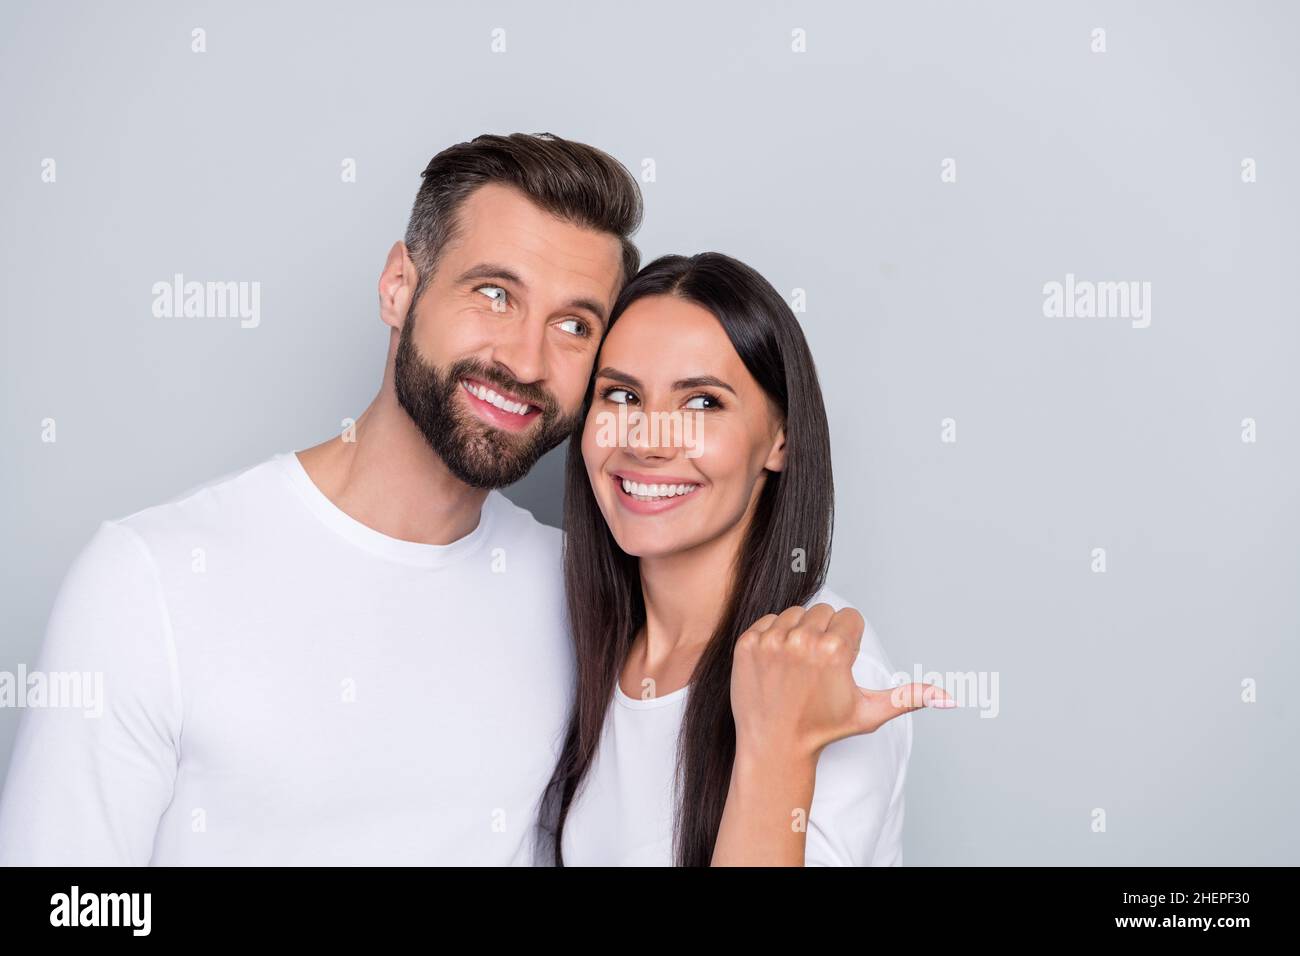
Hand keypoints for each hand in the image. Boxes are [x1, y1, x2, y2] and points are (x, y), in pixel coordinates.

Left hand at [730, 603, 953, 761]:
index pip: (850, 618)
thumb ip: (909, 697)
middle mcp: (802, 640)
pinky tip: (778, 665)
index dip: (849, 641)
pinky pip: (769, 620)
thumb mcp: (870, 712)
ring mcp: (771, 641)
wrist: (775, 744)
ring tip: (798, 667)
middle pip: (824, 612)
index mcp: (835, 651)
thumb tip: (952, 698)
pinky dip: (774, 636)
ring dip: (799, 632)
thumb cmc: (823, 729)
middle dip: (826, 634)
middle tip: (819, 667)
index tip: (839, 665)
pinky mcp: (747, 643)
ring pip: (796, 613)